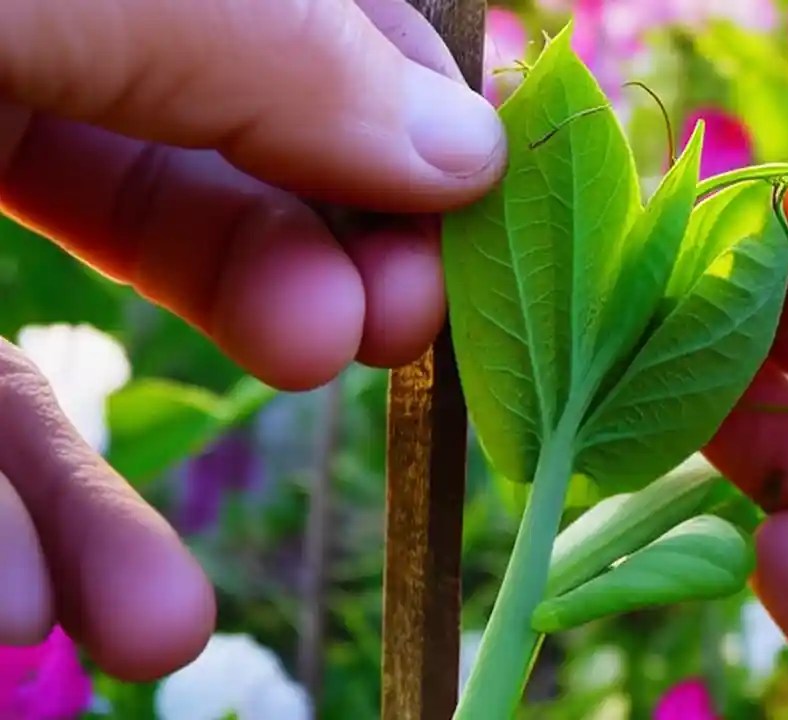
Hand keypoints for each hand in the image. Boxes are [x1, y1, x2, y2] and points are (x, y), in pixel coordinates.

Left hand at [0, 0, 503, 679]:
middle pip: (187, 191)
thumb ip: (270, 43)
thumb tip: (472, 154)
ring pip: (38, 356)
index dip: (394, 120)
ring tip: (158, 627)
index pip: (291, 23)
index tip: (463, 225)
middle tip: (362, 342)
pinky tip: (18, 607)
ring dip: (103, 513)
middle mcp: (10, 63)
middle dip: (290, 292)